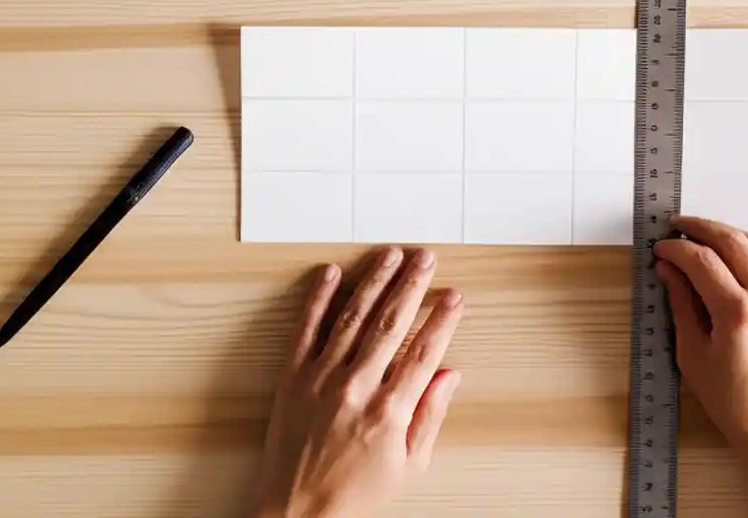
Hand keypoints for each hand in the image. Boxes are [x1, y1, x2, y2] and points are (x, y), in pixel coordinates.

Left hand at [254, 247, 463, 517]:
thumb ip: (430, 416)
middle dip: (412, 286)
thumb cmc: (354, 497)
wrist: (296, 514)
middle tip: (426, 258)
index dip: (442, 320)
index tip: (455, 296)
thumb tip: (449, 374)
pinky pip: (305, 330)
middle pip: (391, 324)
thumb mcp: (408, 466)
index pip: (423, 352)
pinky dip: (317, 299)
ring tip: (390, 255)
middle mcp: (355, 389)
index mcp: (388, 412)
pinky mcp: (292, 379)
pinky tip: (330, 274)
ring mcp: (320, 380)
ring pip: (352, 318)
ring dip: (373, 282)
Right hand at [654, 216, 747, 517]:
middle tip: (677, 226)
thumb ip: (681, 305)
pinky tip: (733, 257)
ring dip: (727, 233)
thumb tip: (667, 270)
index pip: (701, 260)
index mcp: (739, 315)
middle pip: (732, 240)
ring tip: (703, 235)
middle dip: (700, 227)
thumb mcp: (694, 357)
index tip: (660, 248)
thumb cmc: (737, 406)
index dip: (675, 248)